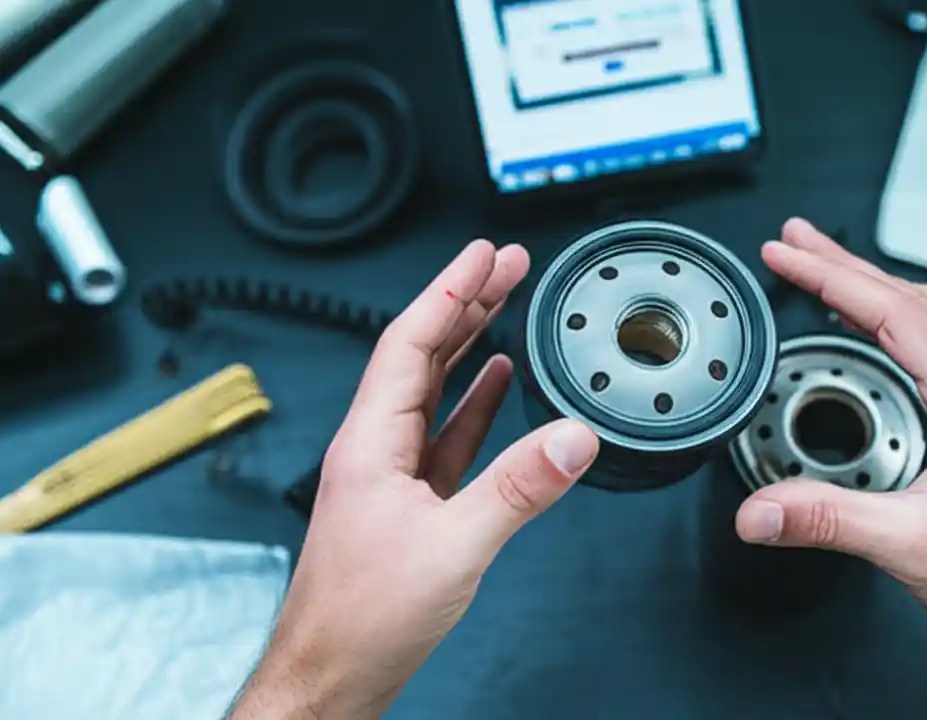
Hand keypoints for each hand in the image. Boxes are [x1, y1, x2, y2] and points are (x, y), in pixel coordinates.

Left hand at [231, 241, 599, 718]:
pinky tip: (498, 389)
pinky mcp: (412, 504)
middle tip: (506, 265)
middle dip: (466, 302)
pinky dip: (475, 404)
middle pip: (422, 354)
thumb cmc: (362, 619)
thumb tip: (572, 438)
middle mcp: (376, 449)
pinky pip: (447, 435)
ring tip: (506, 307)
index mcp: (371, 442)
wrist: (331, 676)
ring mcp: (392, 476)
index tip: (483, 254)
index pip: (410, 343)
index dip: (450, 291)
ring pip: (434, 390)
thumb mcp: (453, 548)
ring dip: (470, 346)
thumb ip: (517, 489)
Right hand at [735, 219, 926, 717]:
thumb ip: (826, 521)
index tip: (786, 254)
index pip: (891, 311)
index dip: (829, 276)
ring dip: (881, 290)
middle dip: (847, 266)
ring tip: (834, 278)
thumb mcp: (911, 546)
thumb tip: (759, 510)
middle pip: (913, 298)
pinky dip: (906, 324)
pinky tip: (885, 342)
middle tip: (797, 243)